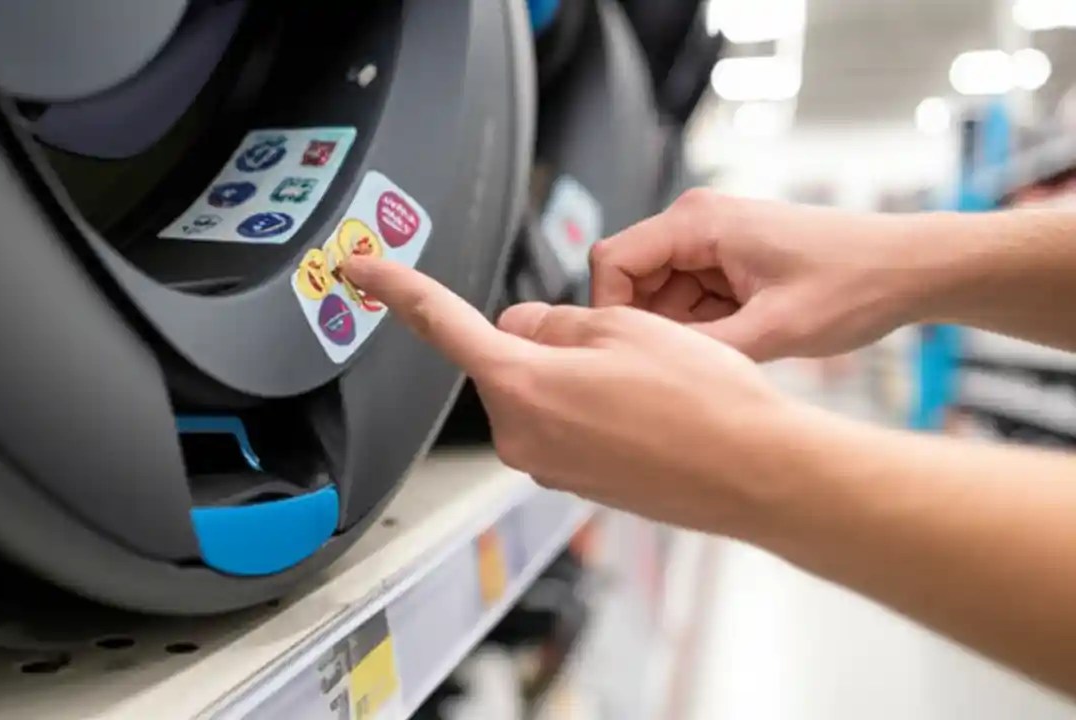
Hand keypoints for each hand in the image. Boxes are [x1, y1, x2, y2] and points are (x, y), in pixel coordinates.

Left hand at [344, 256, 805, 533]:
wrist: (754, 472)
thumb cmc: (702, 403)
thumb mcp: (622, 327)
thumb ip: (554, 322)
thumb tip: (520, 328)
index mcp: (522, 385)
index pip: (440, 324)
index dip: (395, 289)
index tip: (360, 271)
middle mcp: (522, 435)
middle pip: (507, 360)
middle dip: (546, 341)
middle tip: (619, 345)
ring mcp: (548, 466)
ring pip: (541, 392)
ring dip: (576, 377)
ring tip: (645, 385)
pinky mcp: (575, 483)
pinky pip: (567, 425)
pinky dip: (594, 409)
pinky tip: (645, 412)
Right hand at [590, 189, 925, 360]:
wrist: (909, 269)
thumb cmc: (856, 283)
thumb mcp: (774, 330)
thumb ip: (702, 347)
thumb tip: (646, 365)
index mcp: (698, 221)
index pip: (611, 261)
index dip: (609, 312)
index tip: (632, 354)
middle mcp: (697, 223)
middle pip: (629, 281)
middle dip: (647, 326)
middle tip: (682, 366)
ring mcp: (711, 243)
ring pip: (657, 296)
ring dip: (679, 331)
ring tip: (724, 355)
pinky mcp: (727, 262)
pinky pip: (687, 300)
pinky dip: (701, 329)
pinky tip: (738, 346)